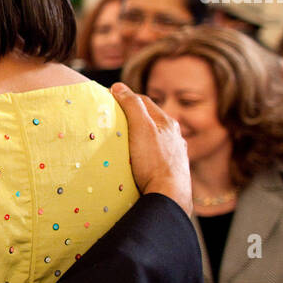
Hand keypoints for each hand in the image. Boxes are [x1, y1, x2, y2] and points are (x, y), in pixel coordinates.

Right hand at [111, 82, 190, 213]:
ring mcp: (174, 155)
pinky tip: (138, 162)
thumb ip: (131, 106)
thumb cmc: (154, 161)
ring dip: (139, 138)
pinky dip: (144, 155)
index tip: (108, 100)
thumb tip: (119, 86)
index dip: (125, 98)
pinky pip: (155, 157)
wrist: (169, 196)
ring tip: (123, 142)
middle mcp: (174, 137)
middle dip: (132, 118)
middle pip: (149, 121)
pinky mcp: (171, 172)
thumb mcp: (140, 128)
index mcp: (168, 123)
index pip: (144, 102)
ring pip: (153, 140)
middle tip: (112, 121)